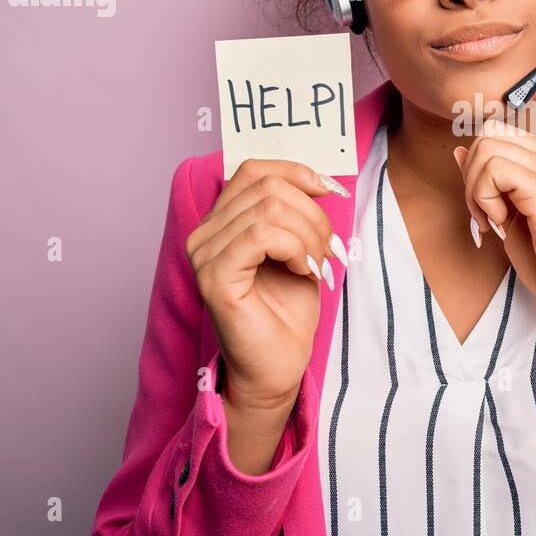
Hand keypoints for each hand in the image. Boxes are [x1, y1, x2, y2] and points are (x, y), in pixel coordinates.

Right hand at [184, 158, 349, 411]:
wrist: (279, 366)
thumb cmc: (288, 311)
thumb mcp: (300, 247)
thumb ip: (296, 210)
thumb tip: (319, 177)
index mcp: (221, 221)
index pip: (253, 169)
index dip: (297, 172)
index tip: (330, 192)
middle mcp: (204, 233)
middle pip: (268, 187)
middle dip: (313, 214)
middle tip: (329, 249)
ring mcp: (204, 254)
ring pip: (270, 209)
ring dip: (310, 235)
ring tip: (318, 264)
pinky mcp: (214, 277)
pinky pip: (262, 235)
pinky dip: (296, 248)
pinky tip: (304, 271)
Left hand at [451, 20, 535, 341]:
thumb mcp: (513, 218)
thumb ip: (492, 182)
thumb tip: (461, 150)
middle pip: (490, 131)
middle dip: (471, 173)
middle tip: (486, 214)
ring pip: (484, 149)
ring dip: (475, 191)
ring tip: (495, 221)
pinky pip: (492, 170)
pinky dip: (484, 199)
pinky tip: (502, 224)